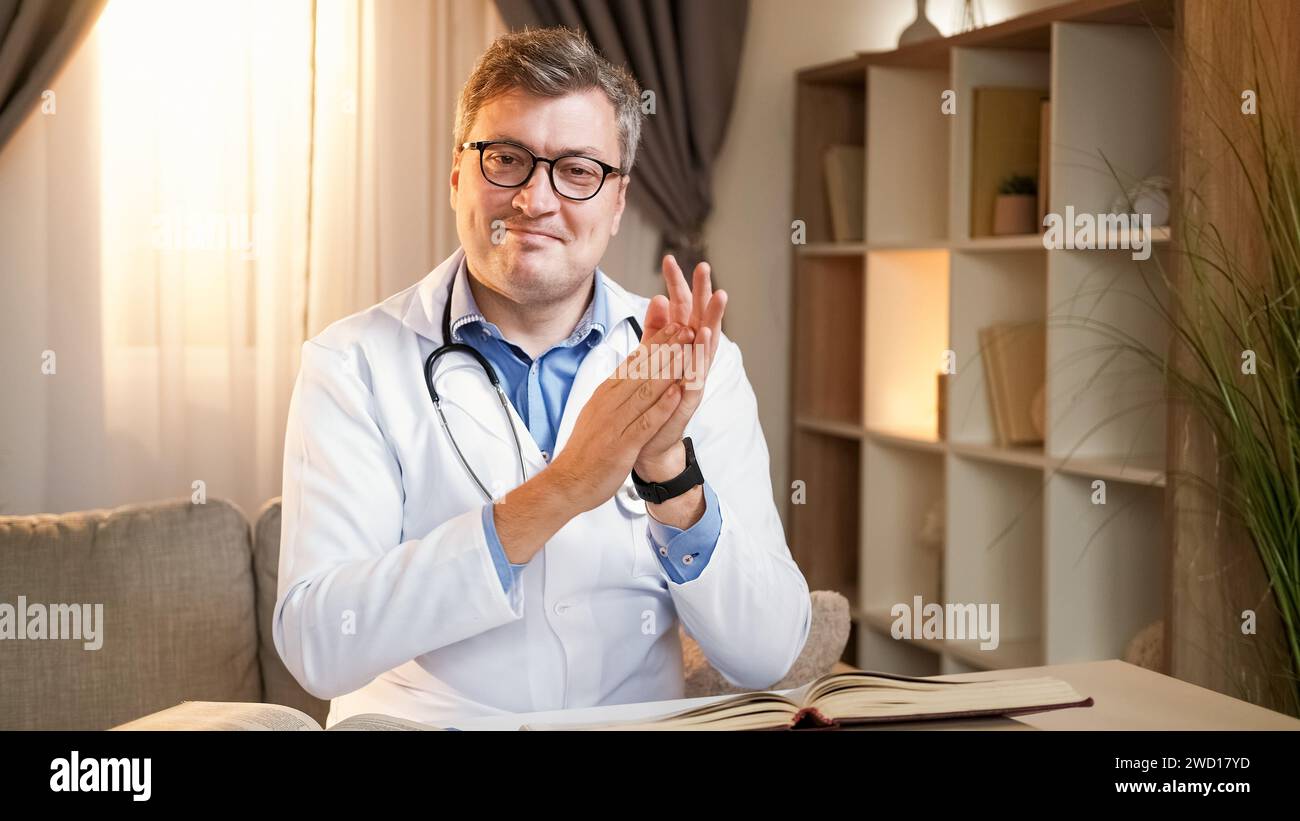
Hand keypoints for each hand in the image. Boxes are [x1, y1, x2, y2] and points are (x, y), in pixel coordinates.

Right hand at [545, 319, 693, 513]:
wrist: (568, 481)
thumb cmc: (586, 448)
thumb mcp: (598, 410)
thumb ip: (615, 390)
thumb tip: (630, 369)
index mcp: (606, 393)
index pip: (634, 362)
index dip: (657, 343)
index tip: (675, 326)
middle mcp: (610, 403)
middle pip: (642, 371)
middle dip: (667, 349)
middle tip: (687, 329)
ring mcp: (616, 423)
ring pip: (646, 391)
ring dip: (668, 370)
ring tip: (687, 352)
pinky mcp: (622, 445)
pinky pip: (645, 422)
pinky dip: (662, 407)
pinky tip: (677, 394)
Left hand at [633, 255, 726, 480]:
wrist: (649, 443)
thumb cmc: (652, 401)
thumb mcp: (651, 359)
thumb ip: (655, 331)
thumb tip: (657, 299)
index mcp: (680, 348)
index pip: (680, 311)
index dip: (677, 286)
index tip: (670, 259)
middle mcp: (692, 360)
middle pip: (699, 319)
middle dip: (702, 293)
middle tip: (704, 266)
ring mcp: (694, 377)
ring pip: (706, 343)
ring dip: (713, 318)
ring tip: (718, 295)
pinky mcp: (691, 396)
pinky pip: (699, 370)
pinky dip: (702, 352)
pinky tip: (705, 336)